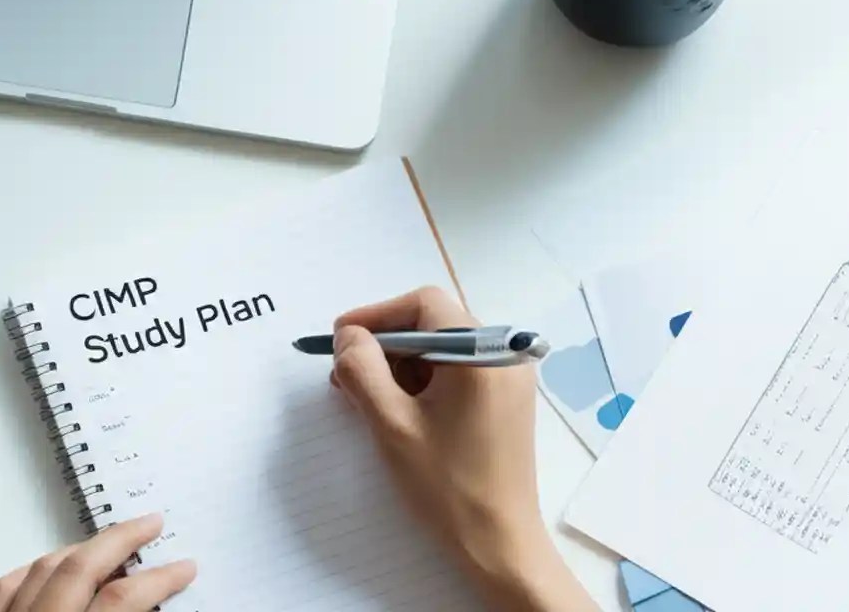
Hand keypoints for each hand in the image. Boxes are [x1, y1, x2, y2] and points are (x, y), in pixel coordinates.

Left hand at [0, 514, 195, 611]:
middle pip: (78, 568)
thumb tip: (154, 599)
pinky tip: (51, 568)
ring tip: (110, 546)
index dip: (159, 580)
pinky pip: (7, 588)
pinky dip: (34, 571)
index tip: (184, 568)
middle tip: (150, 524)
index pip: (122, 599)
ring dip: (79, 551)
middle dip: (119, 540)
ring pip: (40, 569)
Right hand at [332, 287, 595, 611]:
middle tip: (345, 374)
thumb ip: (362, 370)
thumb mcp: (391, 424)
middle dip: (385, 345)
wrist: (498, 544)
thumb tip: (348, 337)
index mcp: (482, 354)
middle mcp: (503, 357)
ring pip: (442, 349)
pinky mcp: (505, 402)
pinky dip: (423, 382)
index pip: (423, 305)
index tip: (340, 339)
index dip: (376, 315)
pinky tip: (394, 408)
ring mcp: (508, 380)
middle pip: (433, 324)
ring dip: (400, 366)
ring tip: (364, 397)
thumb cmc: (446, 486)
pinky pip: (457, 373)